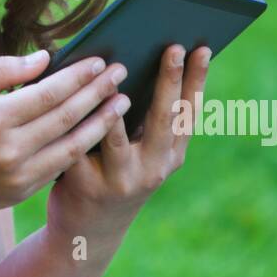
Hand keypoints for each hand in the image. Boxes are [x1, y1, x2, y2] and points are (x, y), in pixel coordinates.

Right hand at [0, 49, 129, 222]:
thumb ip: (2, 71)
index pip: (49, 93)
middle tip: (122, 74)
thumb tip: (44, 59)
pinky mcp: (20, 192)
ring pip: (72, 146)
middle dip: (98, 93)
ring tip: (122, 103)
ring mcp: (17, 176)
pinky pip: (59, 166)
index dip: (79, 76)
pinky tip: (95, 130)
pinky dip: (81, 147)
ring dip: (101, 123)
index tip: (101, 61)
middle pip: (67, 117)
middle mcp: (9, 150)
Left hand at [46, 44, 212, 238]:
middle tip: (175, 46)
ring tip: (118, 71)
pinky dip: (77, 123)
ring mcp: (121, 179)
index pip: (189, 112)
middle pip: (164, 119)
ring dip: (117, 103)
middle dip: (170, 80)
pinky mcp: (86, 185)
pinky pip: (80, 147)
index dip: (196, 80)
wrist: (90, 230)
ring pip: (118, 136)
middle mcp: (153, 168)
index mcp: (171, 155)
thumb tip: (135, 60)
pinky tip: (74, 98)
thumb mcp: (142, 154)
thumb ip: (145, 120)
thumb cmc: (115, 174)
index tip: (202, 48)